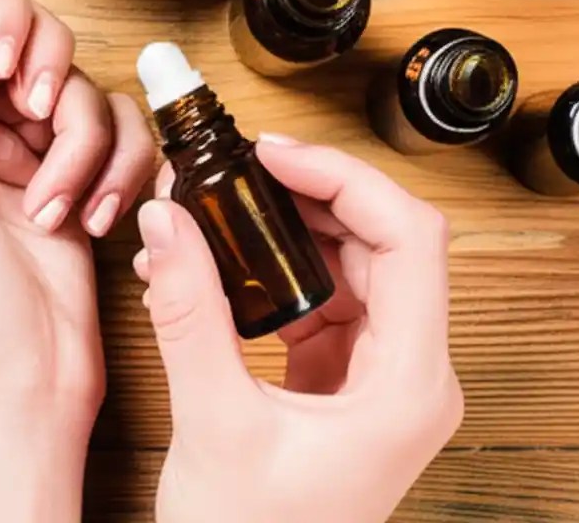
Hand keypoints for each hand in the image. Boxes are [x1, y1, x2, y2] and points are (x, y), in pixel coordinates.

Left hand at [0, 0, 155, 521]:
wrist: (20, 383)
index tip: (5, 68)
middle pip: (28, 28)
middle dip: (47, 76)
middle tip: (38, 117)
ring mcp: (16, 146)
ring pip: (80, 82)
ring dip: (81, 143)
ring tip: (57, 206)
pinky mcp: (69, 174)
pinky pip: (119, 128)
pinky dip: (117, 170)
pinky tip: (91, 218)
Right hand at [134, 135, 462, 522]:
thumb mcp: (212, 421)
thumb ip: (189, 313)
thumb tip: (168, 221)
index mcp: (408, 386)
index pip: (409, 241)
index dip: (345, 180)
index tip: (276, 156)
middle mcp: (410, 376)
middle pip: (386, 244)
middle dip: (313, 196)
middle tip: (244, 168)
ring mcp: (380, 380)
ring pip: (355, 267)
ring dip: (294, 230)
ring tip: (229, 204)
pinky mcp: (345, 384)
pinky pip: (326, 302)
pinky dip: (279, 272)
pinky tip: (229, 262)